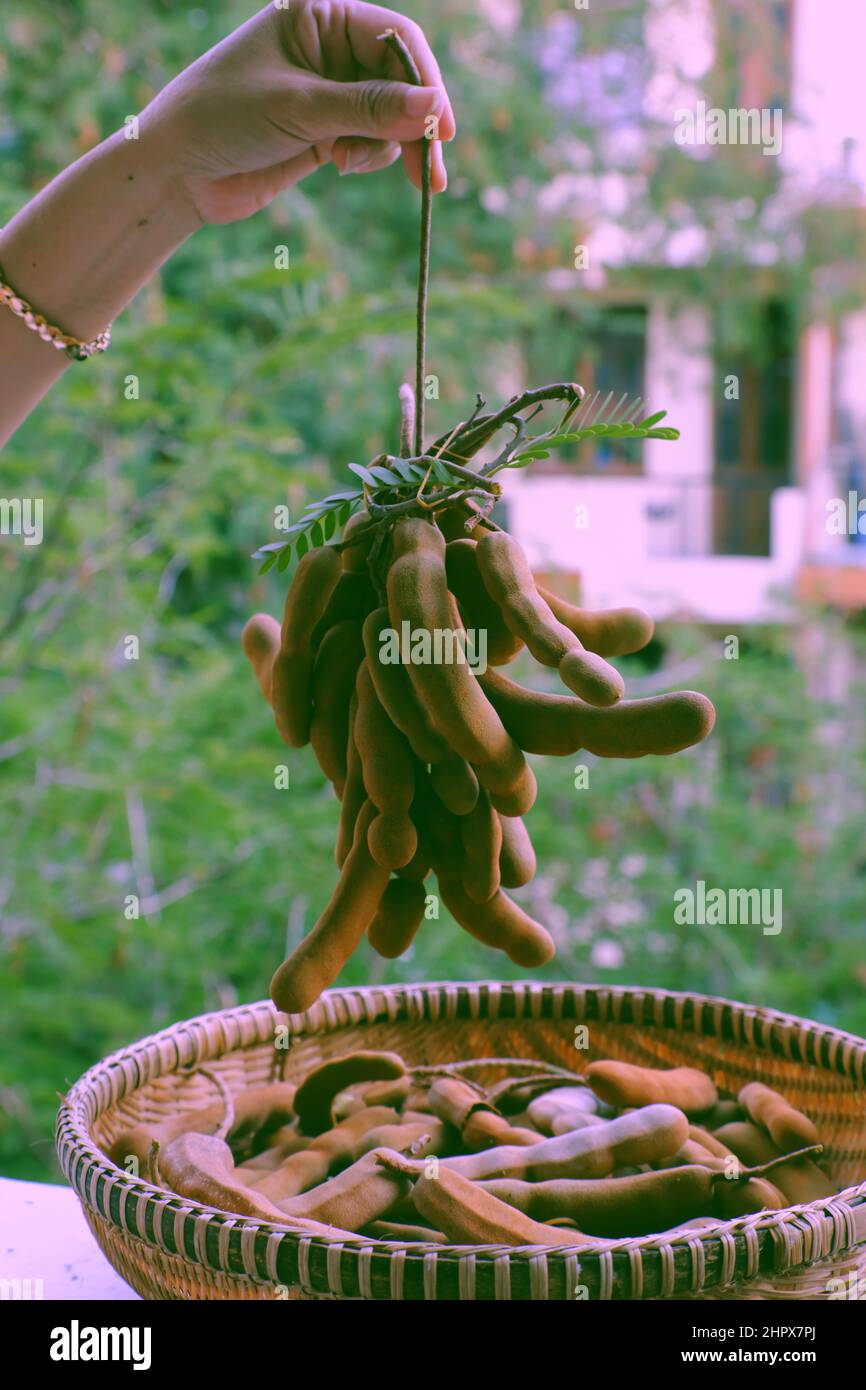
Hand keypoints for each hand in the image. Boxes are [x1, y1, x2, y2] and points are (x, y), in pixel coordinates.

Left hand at [143, 1, 455, 225]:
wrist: (178, 171)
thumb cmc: (224, 117)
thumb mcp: (300, 107)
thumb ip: (370, 108)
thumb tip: (434, 108)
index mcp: (320, 15)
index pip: (396, 38)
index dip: (426, 81)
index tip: (441, 128)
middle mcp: (330, 47)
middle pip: (402, 79)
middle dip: (415, 123)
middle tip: (431, 172)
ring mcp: (331, 91)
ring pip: (391, 115)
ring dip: (389, 144)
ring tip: (353, 164)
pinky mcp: (327, 132)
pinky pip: (373, 140)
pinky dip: (370, 156)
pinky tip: (343, 166)